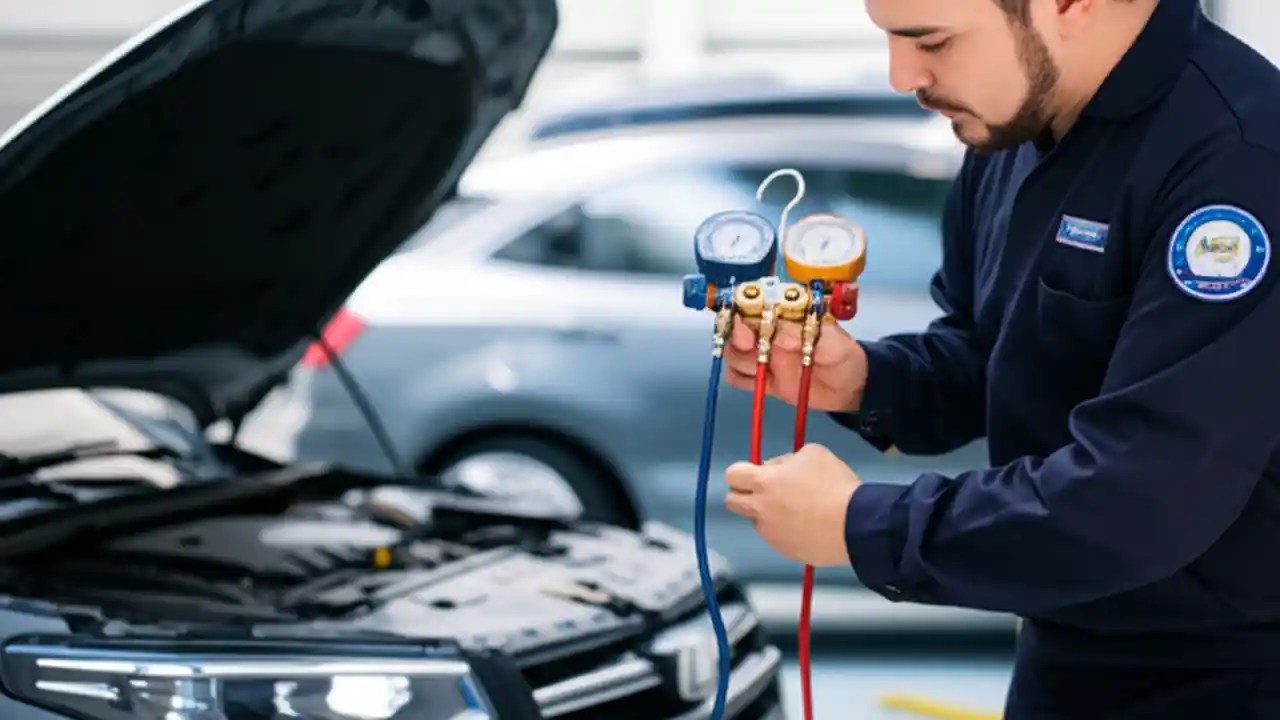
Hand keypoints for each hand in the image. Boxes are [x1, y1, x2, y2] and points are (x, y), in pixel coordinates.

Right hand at [723, 316, 867, 412]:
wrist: (851, 388)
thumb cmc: (845, 357)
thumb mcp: (833, 342)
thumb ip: (808, 334)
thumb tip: (779, 334)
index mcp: (787, 318)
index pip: (756, 307)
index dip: (746, 312)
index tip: (747, 324)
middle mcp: (771, 334)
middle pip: (737, 329)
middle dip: (736, 335)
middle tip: (748, 346)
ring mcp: (766, 357)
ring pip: (734, 352)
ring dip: (738, 358)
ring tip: (757, 368)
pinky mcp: (765, 380)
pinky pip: (738, 377)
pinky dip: (737, 377)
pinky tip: (753, 381)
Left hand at [723, 443, 861, 566]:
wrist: (855, 524)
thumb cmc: (834, 485)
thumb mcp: (812, 453)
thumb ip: (786, 459)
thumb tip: (775, 468)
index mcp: (765, 482)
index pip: (732, 475)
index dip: (741, 472)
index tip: (753, 472)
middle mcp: (761, 509)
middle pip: (733, 502)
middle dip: (743, 495)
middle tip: (766, 492)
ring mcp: (772, 533)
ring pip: (758, 521)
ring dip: (769, 514)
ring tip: (798, 510)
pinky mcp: (786, 551)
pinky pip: (778, 538)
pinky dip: (788, 531)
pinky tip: (810, 525)